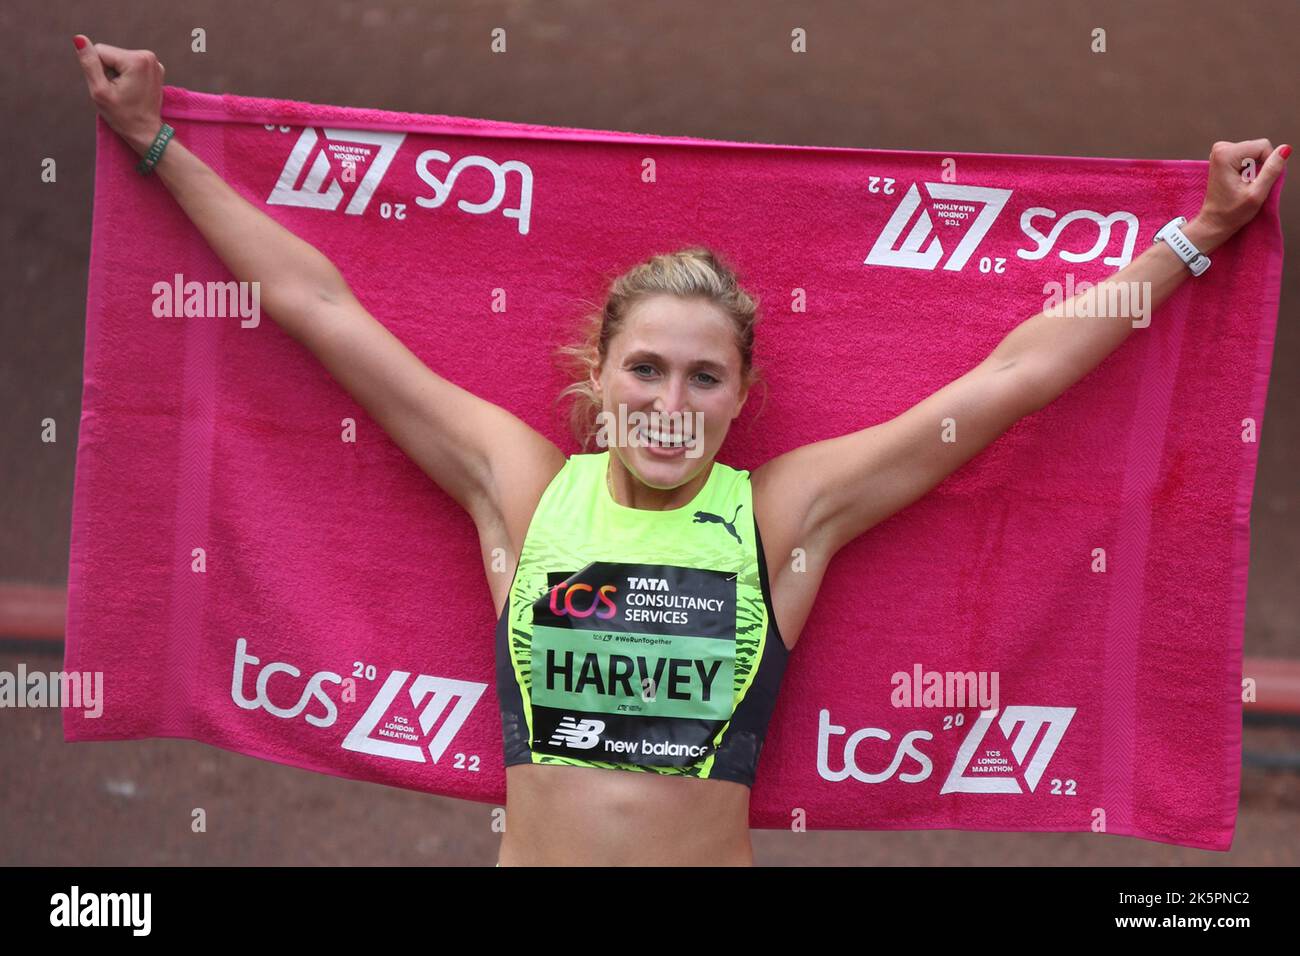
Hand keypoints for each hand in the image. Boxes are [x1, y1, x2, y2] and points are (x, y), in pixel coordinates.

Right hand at [72, 34, 165, 155]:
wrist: (146, 133)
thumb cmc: (123, 116)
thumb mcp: (99, 90)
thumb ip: (89, 63)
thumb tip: (79, 38)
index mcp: (137, 59)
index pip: (100, 51)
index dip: (98, 70)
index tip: (111, 88)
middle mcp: (149, 56)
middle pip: (110, 54)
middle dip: (108, 72)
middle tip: (118, 92)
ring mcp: (154, 63)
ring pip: (118, 59)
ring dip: (117, 74)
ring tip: (126, 92)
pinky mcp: (154, 69)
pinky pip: (129, 65)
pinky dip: (127, 76)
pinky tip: (133, 90)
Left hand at [1191, 139, 1288, 250]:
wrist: (1214, 221)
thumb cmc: (1231, 212)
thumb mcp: (1257, 194)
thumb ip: (1272, 170)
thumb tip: (1285, 149)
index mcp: (1225, 154)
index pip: (1263, 146)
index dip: (1268, 164)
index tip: (1256, 181)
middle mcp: (1220, 149)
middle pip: (1258, 147)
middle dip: (1259, 166)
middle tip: (1248, 184)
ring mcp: (1220, 151)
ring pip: (1254, 151)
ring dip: (1254, 168)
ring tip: (1243, 184)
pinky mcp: (1223, 156)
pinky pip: (1247, 155)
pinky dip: (1248, 168)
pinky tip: (1239, 181)